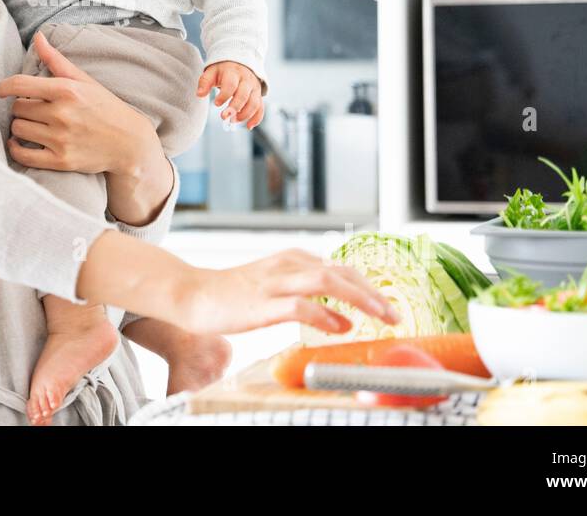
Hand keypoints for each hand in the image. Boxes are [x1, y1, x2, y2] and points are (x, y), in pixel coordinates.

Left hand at [0, 30, 157, 175]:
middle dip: (22, 107)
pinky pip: (23, 155)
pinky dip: (15, 149)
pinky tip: (18, 143)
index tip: (1, 91)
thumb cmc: (105, 108)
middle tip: (33, 110)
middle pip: (18, 108)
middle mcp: (61, 114)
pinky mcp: (60, 161)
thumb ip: (56, 60)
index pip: (20, 84)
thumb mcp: (84, 80)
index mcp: (66, 90)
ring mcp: (60, 139)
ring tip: (32, 125)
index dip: (4, 87)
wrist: (129, 143)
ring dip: (20, 127)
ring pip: (18, 129)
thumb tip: (38, 37)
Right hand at [176, 248, 399, 336]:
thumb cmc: (231, 295)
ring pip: (327, 282)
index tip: (388, 306)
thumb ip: (307, 297)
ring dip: (359, 299)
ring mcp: (275, 282)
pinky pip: (301, 306)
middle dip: (373, 293)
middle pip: (341, 272)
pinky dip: (325, 316)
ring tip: (380, 318)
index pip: (341, 267)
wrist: (191, 294)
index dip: (369, 286)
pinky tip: (340, 328)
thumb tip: (344, 319)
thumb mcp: (274, 286)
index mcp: (293, 259)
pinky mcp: (262, 302)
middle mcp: (288, 264)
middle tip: (395, 315)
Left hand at [196, 61, 263, 129]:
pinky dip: (256, 118)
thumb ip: (204, 82)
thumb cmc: (222, 70)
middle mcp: (246, 80)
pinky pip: (261, 108)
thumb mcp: (211, 72)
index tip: (216, 104)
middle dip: (235, 107)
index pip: (231, 84)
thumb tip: (199, 94)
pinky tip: (248, 126)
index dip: (224, 95)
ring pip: (254, 103)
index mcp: (233, 72)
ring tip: (233, 121)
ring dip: (245, 114)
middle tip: (224, 117)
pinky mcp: (258, 95)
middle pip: (244, 95)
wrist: (239, 62)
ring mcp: (254, 88)